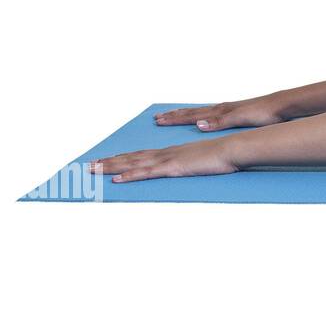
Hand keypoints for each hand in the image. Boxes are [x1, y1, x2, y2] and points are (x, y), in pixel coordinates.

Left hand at [90, 137, 239, 182]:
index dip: (123, 158)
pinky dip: (129, 175)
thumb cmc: (224, 155)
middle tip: (89, 165)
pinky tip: (116, 179)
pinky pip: (146, 172)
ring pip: (133, 163)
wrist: (232, 149)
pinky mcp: (172, 168)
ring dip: (111, 167)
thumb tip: (189, 169)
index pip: (142, 155)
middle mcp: (166, 153)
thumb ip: (194, 164)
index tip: (107, 160)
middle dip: (109, 161)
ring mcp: (168, 159)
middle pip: (132, 157)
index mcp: (173, 152)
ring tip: (93, 170)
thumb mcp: (205, 160)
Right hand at [154, 98, 283, 131]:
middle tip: (158, 117)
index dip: (175, 118)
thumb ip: (219, 122)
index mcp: (220, 112)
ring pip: (200, 111)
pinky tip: (202, 116)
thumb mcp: (241, 118)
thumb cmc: (263, 113)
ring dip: (185, 114)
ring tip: (174, 114)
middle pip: (192, 112)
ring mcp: (228, 110)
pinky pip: (211, 113)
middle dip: (175, 115)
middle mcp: (221, 109)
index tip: (158, 119)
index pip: (192, 115)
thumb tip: (198, 124)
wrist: (281, 105)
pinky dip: (201, 114)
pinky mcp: (236, 112)